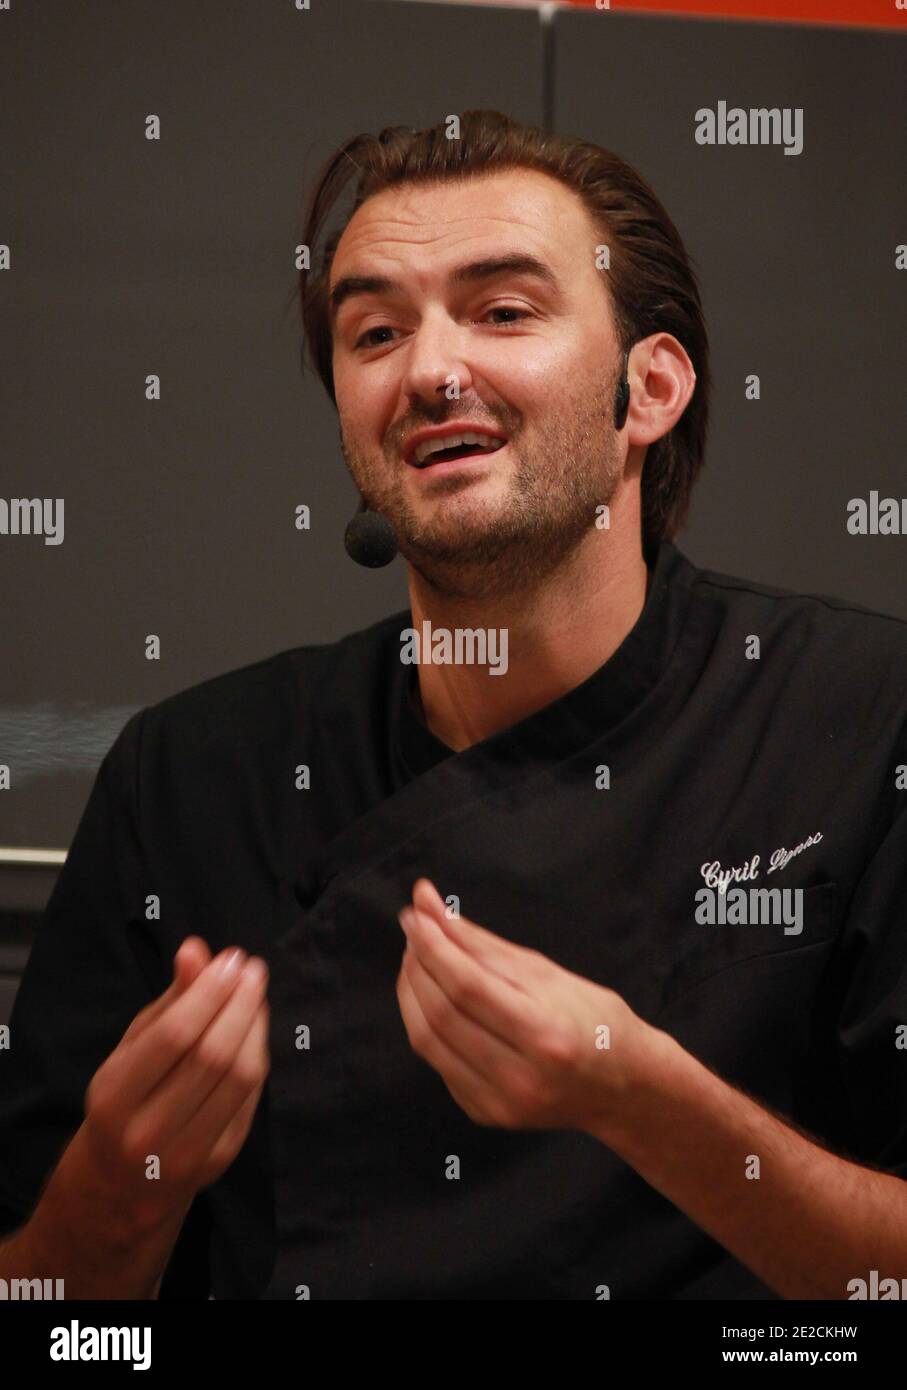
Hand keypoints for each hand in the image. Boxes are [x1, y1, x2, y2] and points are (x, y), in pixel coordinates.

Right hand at [82, 936, 269, 1219]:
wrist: (121, 1187)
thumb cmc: (124, 1101)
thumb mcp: (130, 1050)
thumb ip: (167, 1001)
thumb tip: (196, 950)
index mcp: (114, 1099)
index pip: (174, 1036)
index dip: (210, 992)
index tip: (232, 959)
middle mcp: (148, 1132)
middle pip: (213, 1056)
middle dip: (240, 1004)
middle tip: (253, 970)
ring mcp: (188, 1152)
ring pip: (240, 1077)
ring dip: (256, 1026)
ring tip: (257, 995)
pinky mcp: (221, 1160)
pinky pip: (251, 1097)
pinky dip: (258, 1055)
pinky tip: (255, 1030)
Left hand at [396, 879, 650, 1137]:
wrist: (622, 1086)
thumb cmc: (594, 1020)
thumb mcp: (549, 973)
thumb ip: (484, 946)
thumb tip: (432, 911)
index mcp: (545, 1036)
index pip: (467, 987)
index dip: (432, 946)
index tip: (415, 912)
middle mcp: (519, 1077)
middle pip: (441, 1013)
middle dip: (418, 963)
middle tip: (415, 928)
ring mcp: (498, 1102)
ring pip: (427, 1040)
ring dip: (412, 990)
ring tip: (417, 956)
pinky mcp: (483, 1112)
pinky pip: (437, 1060)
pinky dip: (426, 1021)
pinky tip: (433, 995)